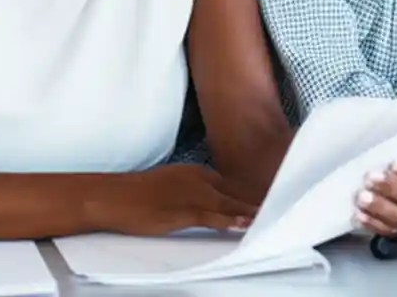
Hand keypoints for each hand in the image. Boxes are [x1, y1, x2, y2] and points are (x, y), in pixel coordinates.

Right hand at [86, 165, 257, 235]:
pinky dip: (231, 221)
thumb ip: (196, 191)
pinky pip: (214, 217)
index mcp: (198, 171)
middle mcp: (200, 180)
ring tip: (272, 218)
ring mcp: (192, 195)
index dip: (253, 194)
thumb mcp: (173, 185)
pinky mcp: (183, 211)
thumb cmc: (139, 194)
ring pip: (230, 205)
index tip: (272, 199)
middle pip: (237, 192)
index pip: (233, 184)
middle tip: (282, 207)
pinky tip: (245, 224)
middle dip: (258, 201)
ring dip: (251, 212)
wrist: (114, 196)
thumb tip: (214, 203)